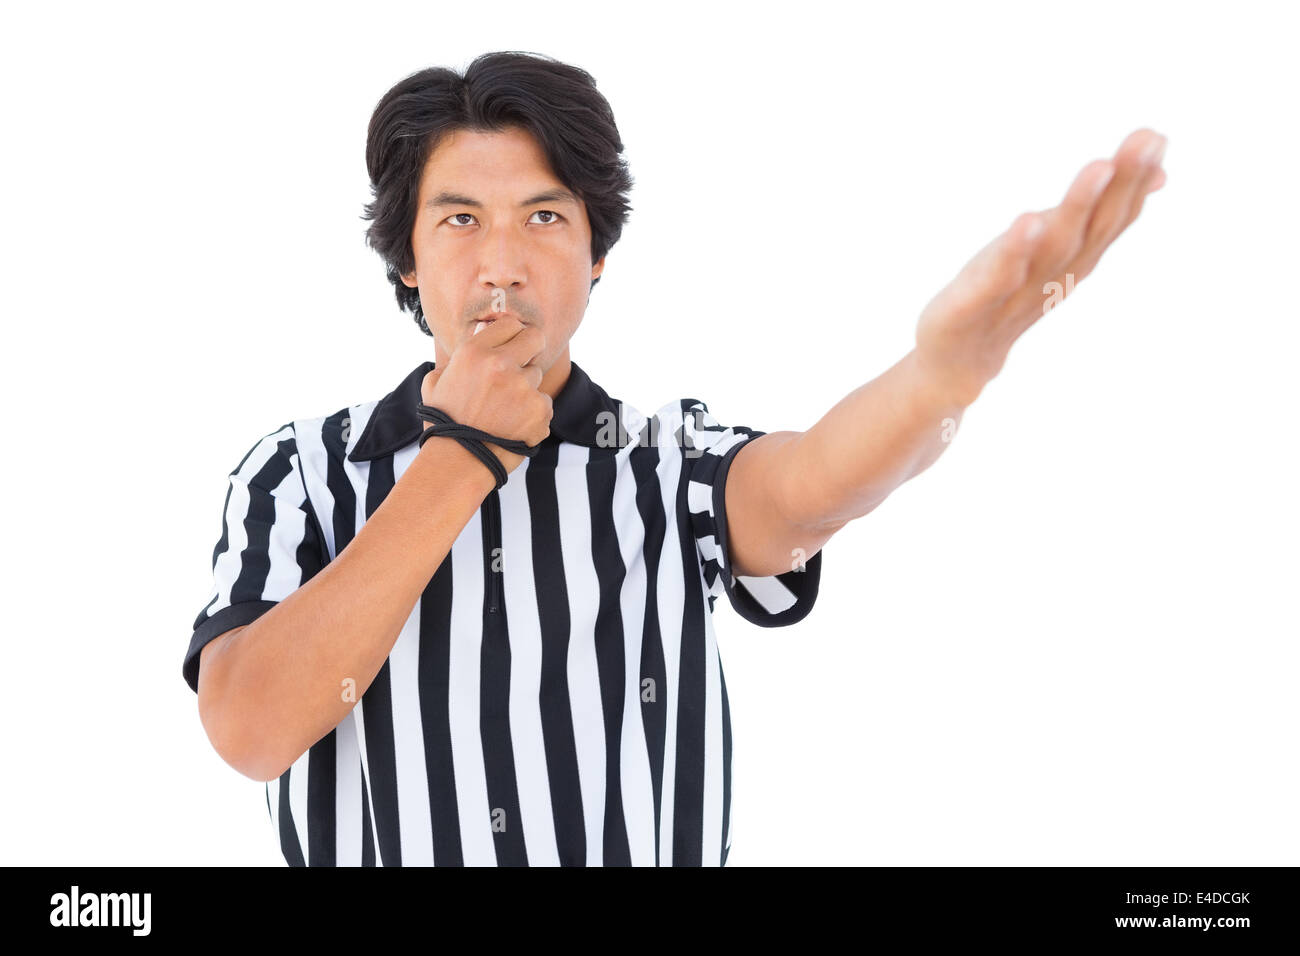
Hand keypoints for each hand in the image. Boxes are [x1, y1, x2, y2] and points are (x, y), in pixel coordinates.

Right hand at [420, 315, 552, 474]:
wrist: (458, 464)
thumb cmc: (444, 423)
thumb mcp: (436, 382)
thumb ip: (459, 357)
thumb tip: (480, 334)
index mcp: (475, 352)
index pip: (511, 324)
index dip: (512, 336)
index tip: (512, 346)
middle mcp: (501, 364)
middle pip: (535, 338)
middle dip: (530, 350)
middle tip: (520, 369)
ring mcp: (523, 387)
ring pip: (537, 376)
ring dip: (526, 390)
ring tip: (505, 412)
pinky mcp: (540, 410)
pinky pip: (545, 404)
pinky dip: (534, 416)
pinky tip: (514, 428)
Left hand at [914, 127, 1167, 406]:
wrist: (955, 363)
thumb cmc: (1008, 297)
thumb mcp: (1056, 252)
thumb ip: (1099, 216)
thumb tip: (1160, 174)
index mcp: (1072, 261)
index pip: (1111, 218)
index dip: (1134, 179)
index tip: (1158, 136)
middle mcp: (1053, 275)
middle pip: (1093, 227)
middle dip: (1121, 183)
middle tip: (1147, 139)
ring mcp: (1016, 292)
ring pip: (1053, 247)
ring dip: (1078, 206)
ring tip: (1099, 166)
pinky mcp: (974, 304)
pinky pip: (999, 276)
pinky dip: (1015, 251)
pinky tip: (1028, 220)